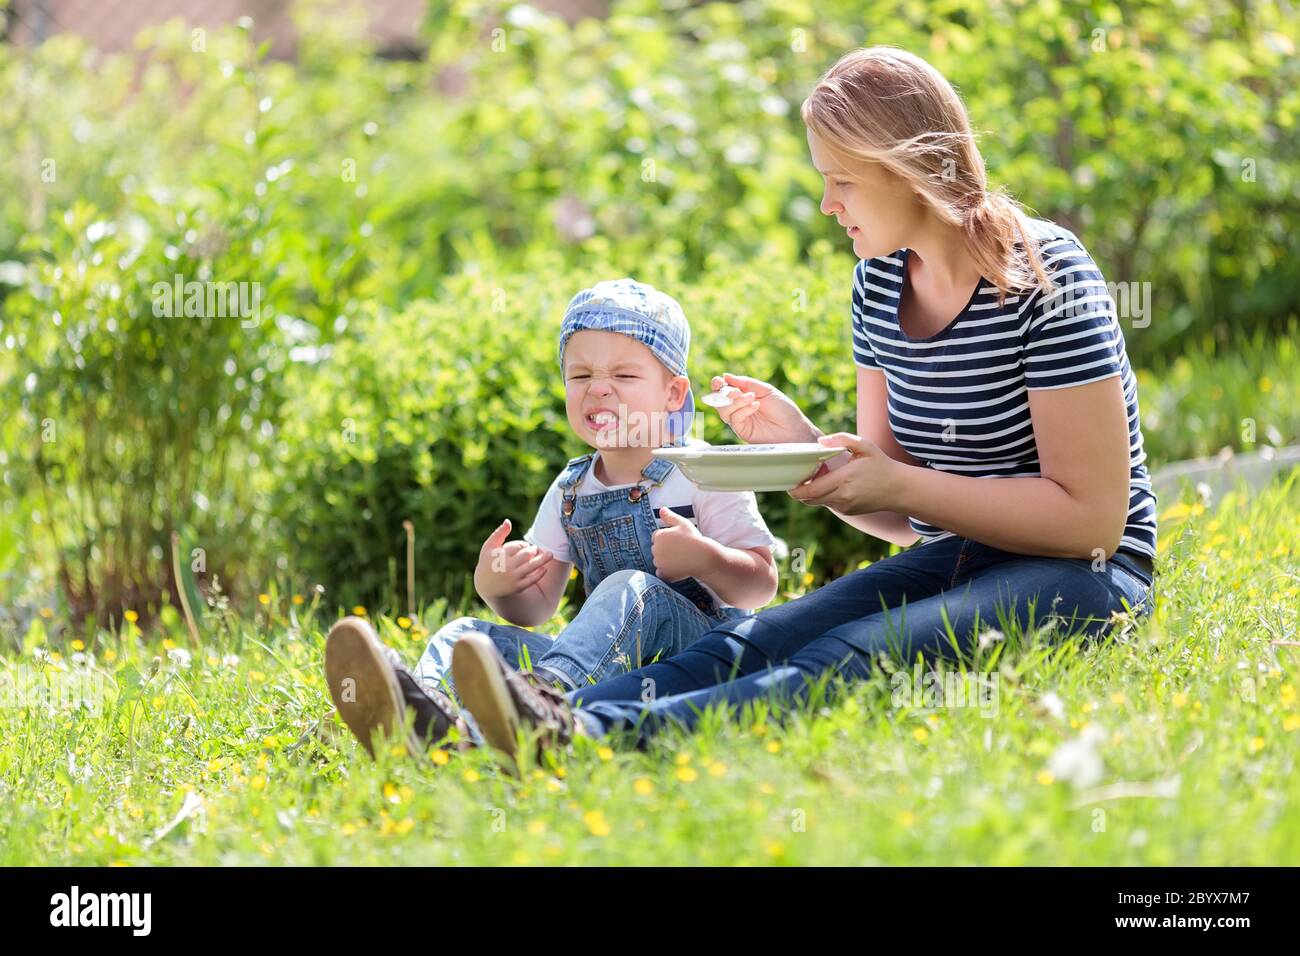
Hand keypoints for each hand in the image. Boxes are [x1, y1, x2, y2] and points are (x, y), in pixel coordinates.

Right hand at [473, 518, 553, 598]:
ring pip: (531, 567)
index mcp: (499, 555)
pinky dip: (539, 574)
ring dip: (542, 560)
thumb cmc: (487, 562)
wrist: (485, 586)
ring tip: (550, 554)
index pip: (517, 546)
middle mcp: (506, 566)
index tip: (525, 546)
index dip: (523, 544)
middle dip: (533, 550)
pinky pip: (531, 580)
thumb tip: (508, 521)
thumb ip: (499, 533)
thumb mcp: (488, 547)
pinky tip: (544, 568)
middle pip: (526, 555)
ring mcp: (512, 577)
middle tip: (535, 549)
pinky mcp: (517, 587)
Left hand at [651, 507, 713, 581]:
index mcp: (659, 536)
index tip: (678, 542)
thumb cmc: (694, 539)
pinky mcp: (664, 573)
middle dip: (665, 550)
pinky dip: (667, 572)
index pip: (657, 537)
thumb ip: (670, 516)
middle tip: (681, 550)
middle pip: (657, 550)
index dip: (668, 539)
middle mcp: (655, 549)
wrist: (703, 557)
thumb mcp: (683, 524)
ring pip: (659, 561)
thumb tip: (661, 509)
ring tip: (681, 559)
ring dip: (666, 561)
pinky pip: (661, 573)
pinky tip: (678, 568)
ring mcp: (659, 562)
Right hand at [708, 372, 819, 445]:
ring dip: (735, 401)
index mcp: (742, 396)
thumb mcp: (766, 390)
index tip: (719, 380)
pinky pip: (735, 419)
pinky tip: (755, 405)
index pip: (724, 389)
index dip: (718, 385)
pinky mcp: (742, 431)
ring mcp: (739, 421)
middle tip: (735, 391)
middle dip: (724, 393)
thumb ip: (746, 383)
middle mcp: (738, 408)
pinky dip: (743, 410)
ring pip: (724, 410)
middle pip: (719, 400)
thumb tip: (726, 376)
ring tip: (751, 397)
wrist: (793, 428)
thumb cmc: (782, 409)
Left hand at [787, 433, 902, 514]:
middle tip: (795, 480)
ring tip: (814, 479)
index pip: (812, 490)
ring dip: (811, 493)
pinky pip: (829, 504)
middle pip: (810, 499)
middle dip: (799, 492)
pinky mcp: (848, 511)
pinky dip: (823, 496)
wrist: (899, 489)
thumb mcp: (864, 446)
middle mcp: (843, 496)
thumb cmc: (881, 465)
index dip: (796, 489)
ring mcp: (845, 506)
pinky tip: (830, 484)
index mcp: (844, 479)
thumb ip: (842, 439)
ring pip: (818, 502)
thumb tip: (820, 442)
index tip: (789, 483)